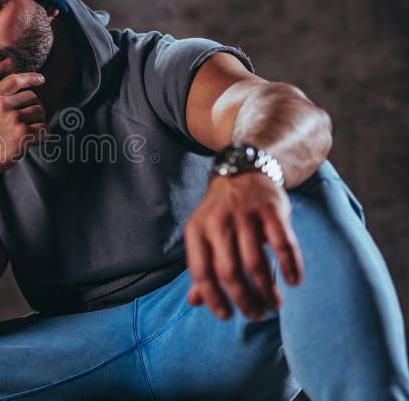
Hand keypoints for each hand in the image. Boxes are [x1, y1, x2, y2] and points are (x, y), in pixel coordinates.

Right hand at [0, 72, 48, 174]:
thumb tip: (25, 92)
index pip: (14, 80)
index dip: (30, 77)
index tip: (41, 79)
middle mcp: (2, 105)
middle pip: (33, 97)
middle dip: (35, 107)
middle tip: (30, 120)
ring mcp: (13, 119)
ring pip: (40, 111)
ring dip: (40, 121)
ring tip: (30, 129)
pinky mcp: (23, 133)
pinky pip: (44, 128)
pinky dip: (43, 134)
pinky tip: (36, 139)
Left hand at [184, 172, 303, 320]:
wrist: (243, 172)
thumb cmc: (222, 214)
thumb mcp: (204, 234)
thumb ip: (202, 266)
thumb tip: (195, 302)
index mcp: (196, 231)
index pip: (200, 272)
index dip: (213, 299)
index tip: (226, 316)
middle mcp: (217, 223)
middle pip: (229, 272)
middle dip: (244, 300)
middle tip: (257, 314)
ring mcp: (245, 215)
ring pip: (255, 263)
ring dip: (267, 291)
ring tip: (274, 305)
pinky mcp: (271, 210)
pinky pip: (283, 244)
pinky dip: (289, 267)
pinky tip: (293, 282)